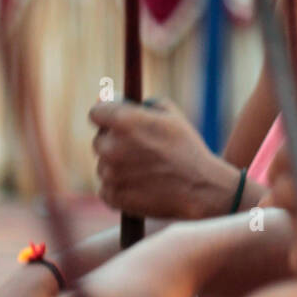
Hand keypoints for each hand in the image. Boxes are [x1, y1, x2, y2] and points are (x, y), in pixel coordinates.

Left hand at [90, 98, 238, 220]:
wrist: (200, 188)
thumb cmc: (186, 148)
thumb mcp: (168, 113)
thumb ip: (135, 104)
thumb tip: (109, 100)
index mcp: (124, 121)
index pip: (96, 113)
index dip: (107, 118)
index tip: (116, 124)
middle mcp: (112, 147)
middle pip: (98, 141)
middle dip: (113, 144)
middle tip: (138, 152)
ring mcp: (111, 174)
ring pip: (103, 167)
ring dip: (116, 168)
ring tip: (144, 172)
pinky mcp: (113, 196)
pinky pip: (106, 189)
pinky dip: (118, 189)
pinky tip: (139, 186)